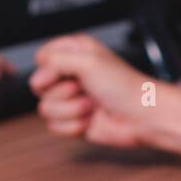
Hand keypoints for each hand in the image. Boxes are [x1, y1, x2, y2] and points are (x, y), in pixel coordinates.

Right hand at [30, 34, 154, 148]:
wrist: (143, 117)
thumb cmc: (124, 86)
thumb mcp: (88, 62)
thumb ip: (56, 61)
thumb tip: (37, 77)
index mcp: (75, 52)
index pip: (42, 57)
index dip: (48, 68)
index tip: (65, 73)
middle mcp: (71, 74)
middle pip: (39, 86)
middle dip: (62, 92)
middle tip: (83, 89)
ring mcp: (71, 99)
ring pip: (46, 109)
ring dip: (71, 110)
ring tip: (92, 105)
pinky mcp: (74, 121)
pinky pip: (55, 127)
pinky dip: (74, 126)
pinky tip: (91, 120)